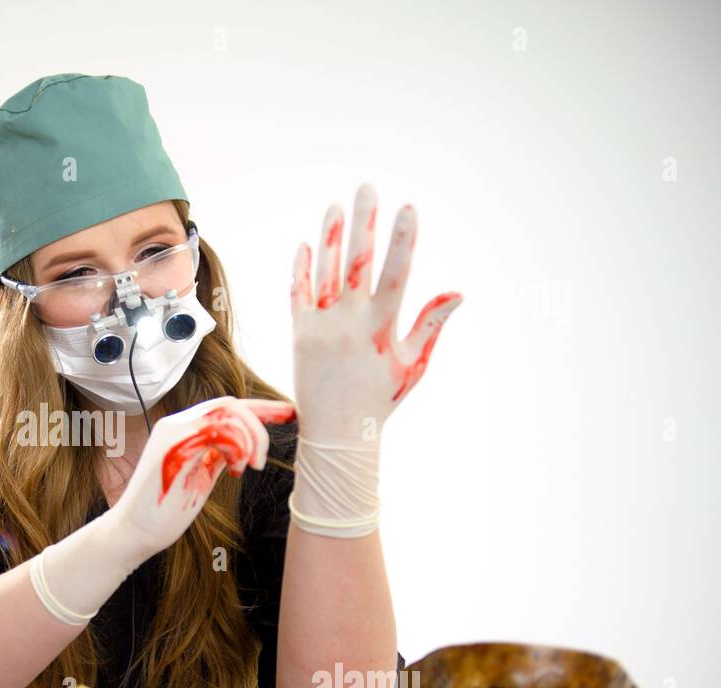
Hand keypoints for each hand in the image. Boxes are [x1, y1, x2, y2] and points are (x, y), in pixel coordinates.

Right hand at [103, 396, 296, 559]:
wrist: (133, 532)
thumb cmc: (164, 511)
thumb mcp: (200, 477)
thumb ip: (216, 456)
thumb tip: (241, 448)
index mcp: (184, 430)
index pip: (227, 408)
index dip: (261, 408)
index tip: (289, 414)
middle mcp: (178, 424)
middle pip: (231, 404)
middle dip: (260, 423)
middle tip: (263, 462)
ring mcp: (175, 433)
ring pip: (228, 412)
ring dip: (250, 439)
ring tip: (251, 468)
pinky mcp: (175, 447)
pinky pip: (217, 430)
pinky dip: (236, 447)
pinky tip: (234, 470)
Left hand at [290, 183, 461, 446]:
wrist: (335, 431)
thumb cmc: (379, 398)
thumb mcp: (412, 365)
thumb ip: (429, 325)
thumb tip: (457, 292)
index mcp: (381, 329)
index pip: (396, 275)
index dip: (402, 240)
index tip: (409, 208)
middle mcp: (349, 324)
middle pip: (358, 263)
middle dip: (365, 223)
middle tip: (368, 188)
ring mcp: (320, 327)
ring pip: (325, 272)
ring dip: (331, 237)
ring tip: (336, 206)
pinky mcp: (299, 334)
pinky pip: (298, 294)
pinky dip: (301, 269)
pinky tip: (306, 244)